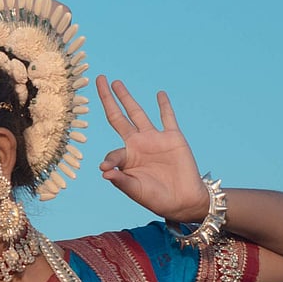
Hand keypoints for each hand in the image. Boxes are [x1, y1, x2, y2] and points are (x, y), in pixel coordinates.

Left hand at [96, 76, 210, 221]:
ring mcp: (155, 139)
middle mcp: (138, 144)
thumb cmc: (156, 198)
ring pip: (138, 113)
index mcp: (127, 158)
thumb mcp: (135, 190)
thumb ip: (120, 180)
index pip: (113, 153)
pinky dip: (164, 106)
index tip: (107, 169)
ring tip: (116, 83)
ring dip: (127, 98)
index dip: (109, 160)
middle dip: (108, 100)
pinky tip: (160, 94)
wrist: (183, 200)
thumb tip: (103, 171)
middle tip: (98, 81)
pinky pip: (167, 118)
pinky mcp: (173, 138)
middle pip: (118, 117)